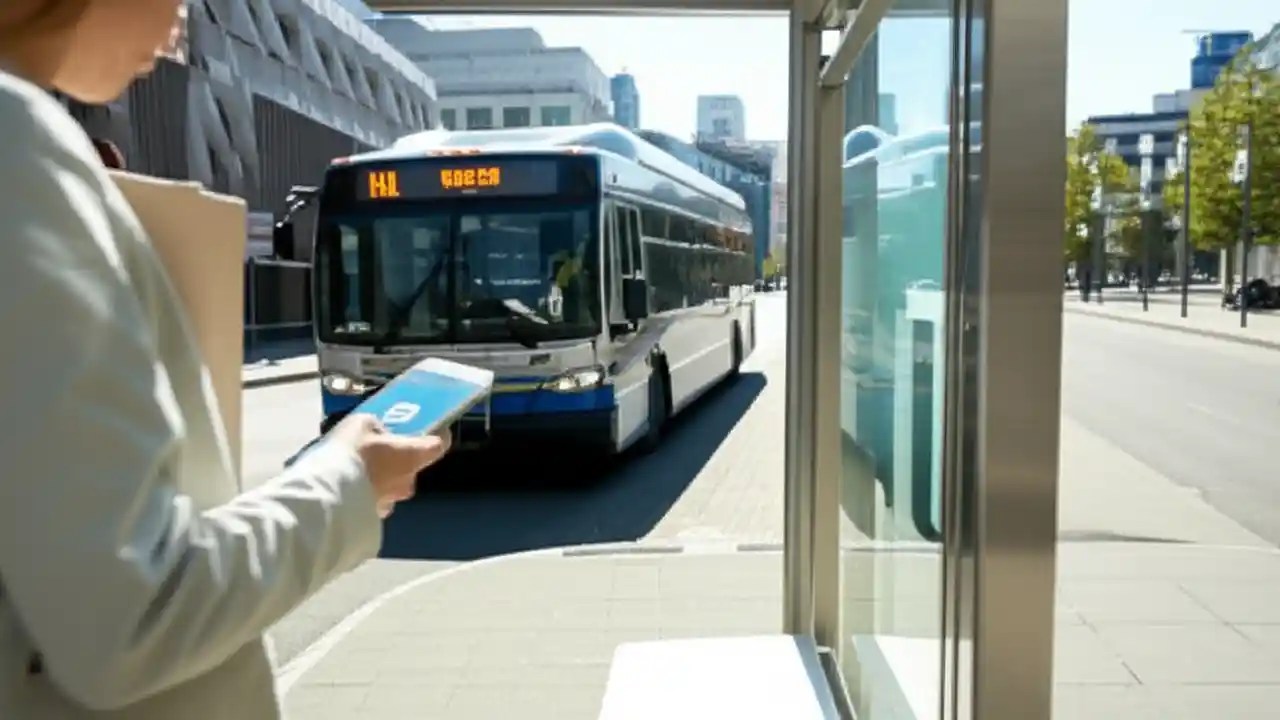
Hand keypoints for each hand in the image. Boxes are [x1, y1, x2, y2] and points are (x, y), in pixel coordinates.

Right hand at [327, 414, 451, 517]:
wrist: (325, 495)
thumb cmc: (352, 453)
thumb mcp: (363, 424)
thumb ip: (377, 428)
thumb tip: (379, 434)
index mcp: (414, 456)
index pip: (439, 445)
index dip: (436, 435)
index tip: (429, 429)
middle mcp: (408, 482)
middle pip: (412, 467)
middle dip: (398, 458)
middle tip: (379, 447)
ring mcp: (392, 502)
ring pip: (392, 485)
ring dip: (381, 477)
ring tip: (357, 468)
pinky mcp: (372, 517)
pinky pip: (374, 500)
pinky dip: (366, 493)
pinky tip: (348, 486)